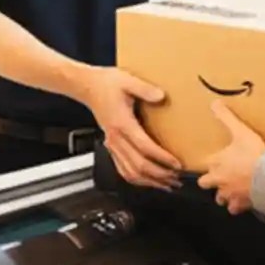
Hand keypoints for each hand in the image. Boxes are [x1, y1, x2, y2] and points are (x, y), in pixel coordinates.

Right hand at [79, 67, 183, 190]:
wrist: (87, 86)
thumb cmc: (106, 83)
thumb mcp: (127, 80)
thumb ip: (144, 89)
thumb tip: (161, 96)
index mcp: (122, 123)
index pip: (144, 147)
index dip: (162, 158)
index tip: (177, 164)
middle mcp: (116, 137)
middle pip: (138, 165)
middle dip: (159, 175)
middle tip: (177, 178)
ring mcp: (112, 143)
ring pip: (130, 171)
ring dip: (149, 181)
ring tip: (166, 184)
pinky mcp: (111, 145)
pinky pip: (122, 169)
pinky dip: (136, 179)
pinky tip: (147, 181)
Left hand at [196, 101, 264, 214]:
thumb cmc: (253, 154)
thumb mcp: (240, 132)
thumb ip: (227, 118)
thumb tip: (213, 103)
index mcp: (215, 163)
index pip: (203, 164)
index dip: (209, 163)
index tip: (214, 162)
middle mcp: (218, 180)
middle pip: (205, 183)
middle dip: (211, 181)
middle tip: (221, 176)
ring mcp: (228, 194)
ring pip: (219, 198)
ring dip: (223, 195)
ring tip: (232, 189)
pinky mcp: (240, 205)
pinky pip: (234, 209)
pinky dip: (237, 206)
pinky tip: (243, 200)